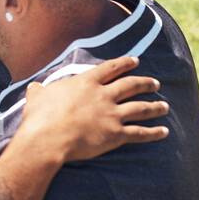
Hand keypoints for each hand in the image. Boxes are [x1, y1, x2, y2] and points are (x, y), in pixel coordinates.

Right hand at [14, 56, 168, 165]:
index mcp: (86, 83)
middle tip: (155, 83)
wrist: (47, 138)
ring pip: (141, 108)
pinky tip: (164, 131)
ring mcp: (112, 115)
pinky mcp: (115, 135)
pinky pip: (140, 133)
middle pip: (132, 85)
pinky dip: (154, 133)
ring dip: (155, 106)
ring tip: (164, 106)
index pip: (111, 68)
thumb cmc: (39, 117)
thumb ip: (38, 91)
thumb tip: (33, 87)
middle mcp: (103, 95)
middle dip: (146, 83)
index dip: (125, 63)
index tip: (136, 61)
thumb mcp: (36, 97)